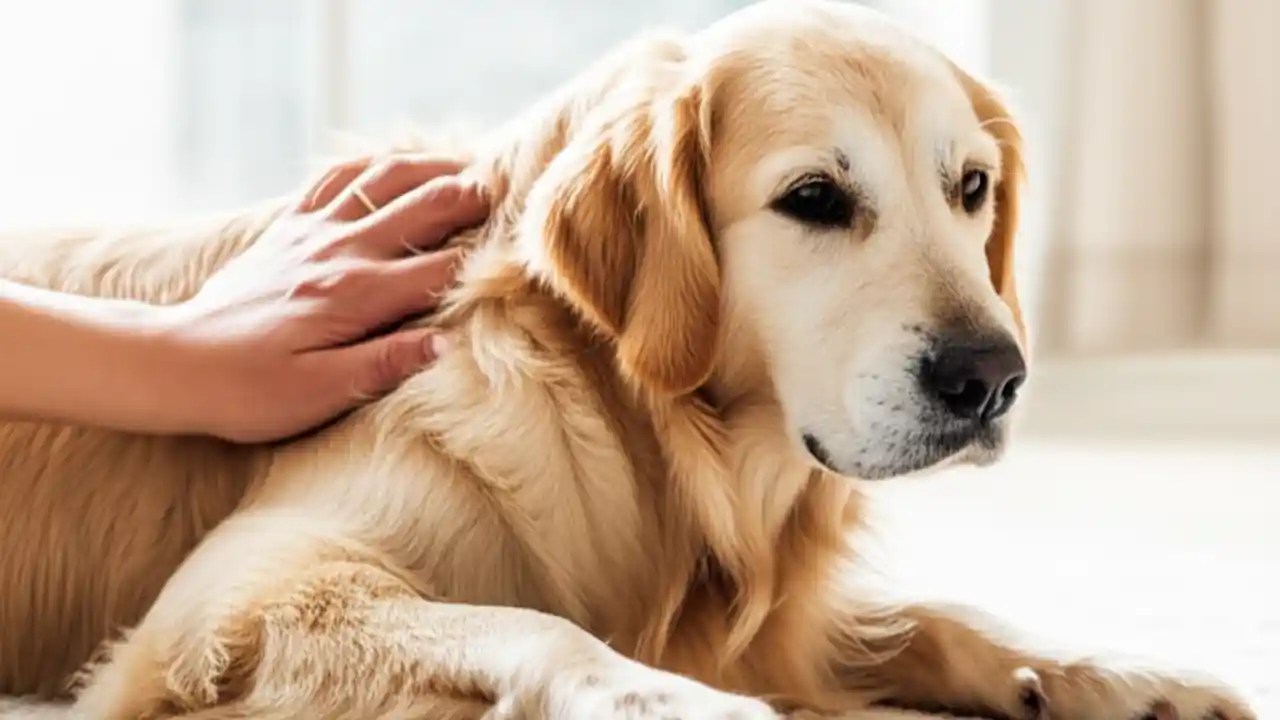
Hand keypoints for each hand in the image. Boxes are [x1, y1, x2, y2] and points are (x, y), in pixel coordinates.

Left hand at [169, 156, 488, 441]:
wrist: (177, 363)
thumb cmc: (251, 390)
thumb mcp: (320, 393)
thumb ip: (384, 363)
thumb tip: (447, 344)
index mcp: (356, 296)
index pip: (440, 268)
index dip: (485, 257)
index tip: (522, 250)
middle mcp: (340, 252)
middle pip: (420, 208)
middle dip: (468, 197)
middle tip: (508, 191)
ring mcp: (313, 232)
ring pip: (382, 178)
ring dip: (428, 167)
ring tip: (467, 166)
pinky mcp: (290, 229)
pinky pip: (336, 176)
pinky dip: (370, 163)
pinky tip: (392, 164)